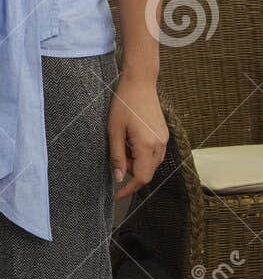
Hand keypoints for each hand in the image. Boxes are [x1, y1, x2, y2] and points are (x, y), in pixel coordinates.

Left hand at [108, 77, 167, 202]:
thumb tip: (119, 178)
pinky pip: (154, 153)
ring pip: (151, 163)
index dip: (129, 189)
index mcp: (147, 146)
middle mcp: (160, 145)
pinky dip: (142, 154)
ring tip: (124, 143)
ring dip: (136, 162)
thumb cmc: (123, 104)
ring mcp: (165, 140)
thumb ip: (117, 156)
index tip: (117, 195)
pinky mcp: (164, 134)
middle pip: (147, 172)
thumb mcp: (114, 131)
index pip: (142, 177)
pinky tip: (132, 139)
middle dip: (130, 170)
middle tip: (117, 153)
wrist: (140, 83)